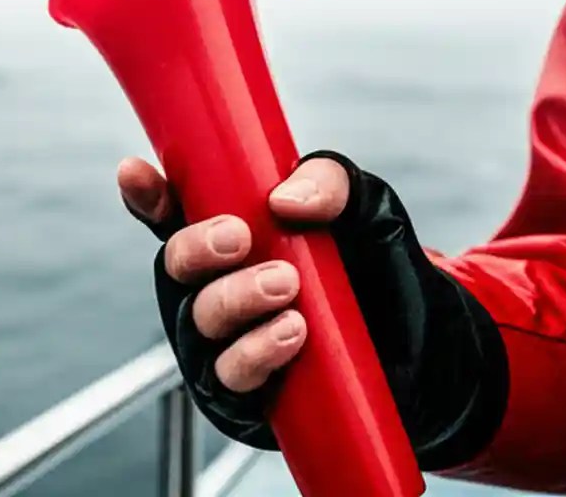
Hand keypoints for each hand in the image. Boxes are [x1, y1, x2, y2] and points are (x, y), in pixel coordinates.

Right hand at [115, 150, 507, 464]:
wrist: (430, 347)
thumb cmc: (381, 269)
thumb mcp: (367, 208)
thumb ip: (330, 182)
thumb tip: (284, 202)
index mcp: (229, 235)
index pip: (171, 213)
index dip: (146, 194)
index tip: (135, 171)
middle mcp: (215, 288)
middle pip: (175, 267)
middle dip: (197, 250)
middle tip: (240, 238)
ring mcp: (225, 342)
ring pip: (197, 324)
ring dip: (234, 302)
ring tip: (287, 289)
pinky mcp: (246, 394)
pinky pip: (228, 378)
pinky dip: (254, 353)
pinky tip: (290, 334)